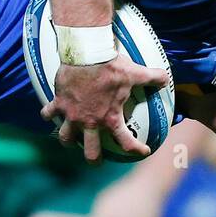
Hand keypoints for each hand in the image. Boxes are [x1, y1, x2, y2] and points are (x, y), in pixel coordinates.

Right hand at [48, 56, 166, 161]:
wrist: (86, 54)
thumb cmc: (111, 66)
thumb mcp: (136, 72)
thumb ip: (152, 78)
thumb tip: (167, 79)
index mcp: (110, 118)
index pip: (126, 142)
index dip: (136, 149)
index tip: (143, 151)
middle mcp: (90, 122)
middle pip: (90, 151)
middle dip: (94, 160)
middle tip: (96, 162)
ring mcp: (72, 114)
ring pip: (66, 137)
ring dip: (68, 141)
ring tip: (71, 141)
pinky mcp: (58, 103)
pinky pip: (48, 113)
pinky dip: (48, 115)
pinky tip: (50, 114)